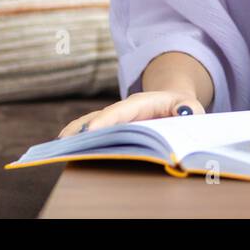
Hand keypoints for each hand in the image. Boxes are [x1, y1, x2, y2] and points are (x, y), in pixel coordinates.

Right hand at [58, 90, 204, 138]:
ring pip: (92, 122)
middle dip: (84, 128)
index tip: (92, 130)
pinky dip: (79, 137)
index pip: (122, 111)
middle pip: (101, 116)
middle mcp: (124, 108)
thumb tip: (185, 113)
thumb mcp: (191, 106)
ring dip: (76, 133)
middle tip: (65, 141)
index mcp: (142, 102)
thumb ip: (189, 109)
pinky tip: (65, 147)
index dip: (107, 120)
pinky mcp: (112, 126)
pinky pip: (93, 130)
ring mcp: (116, 117)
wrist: (175, 102)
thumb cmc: (183, 107)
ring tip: (58, 144)